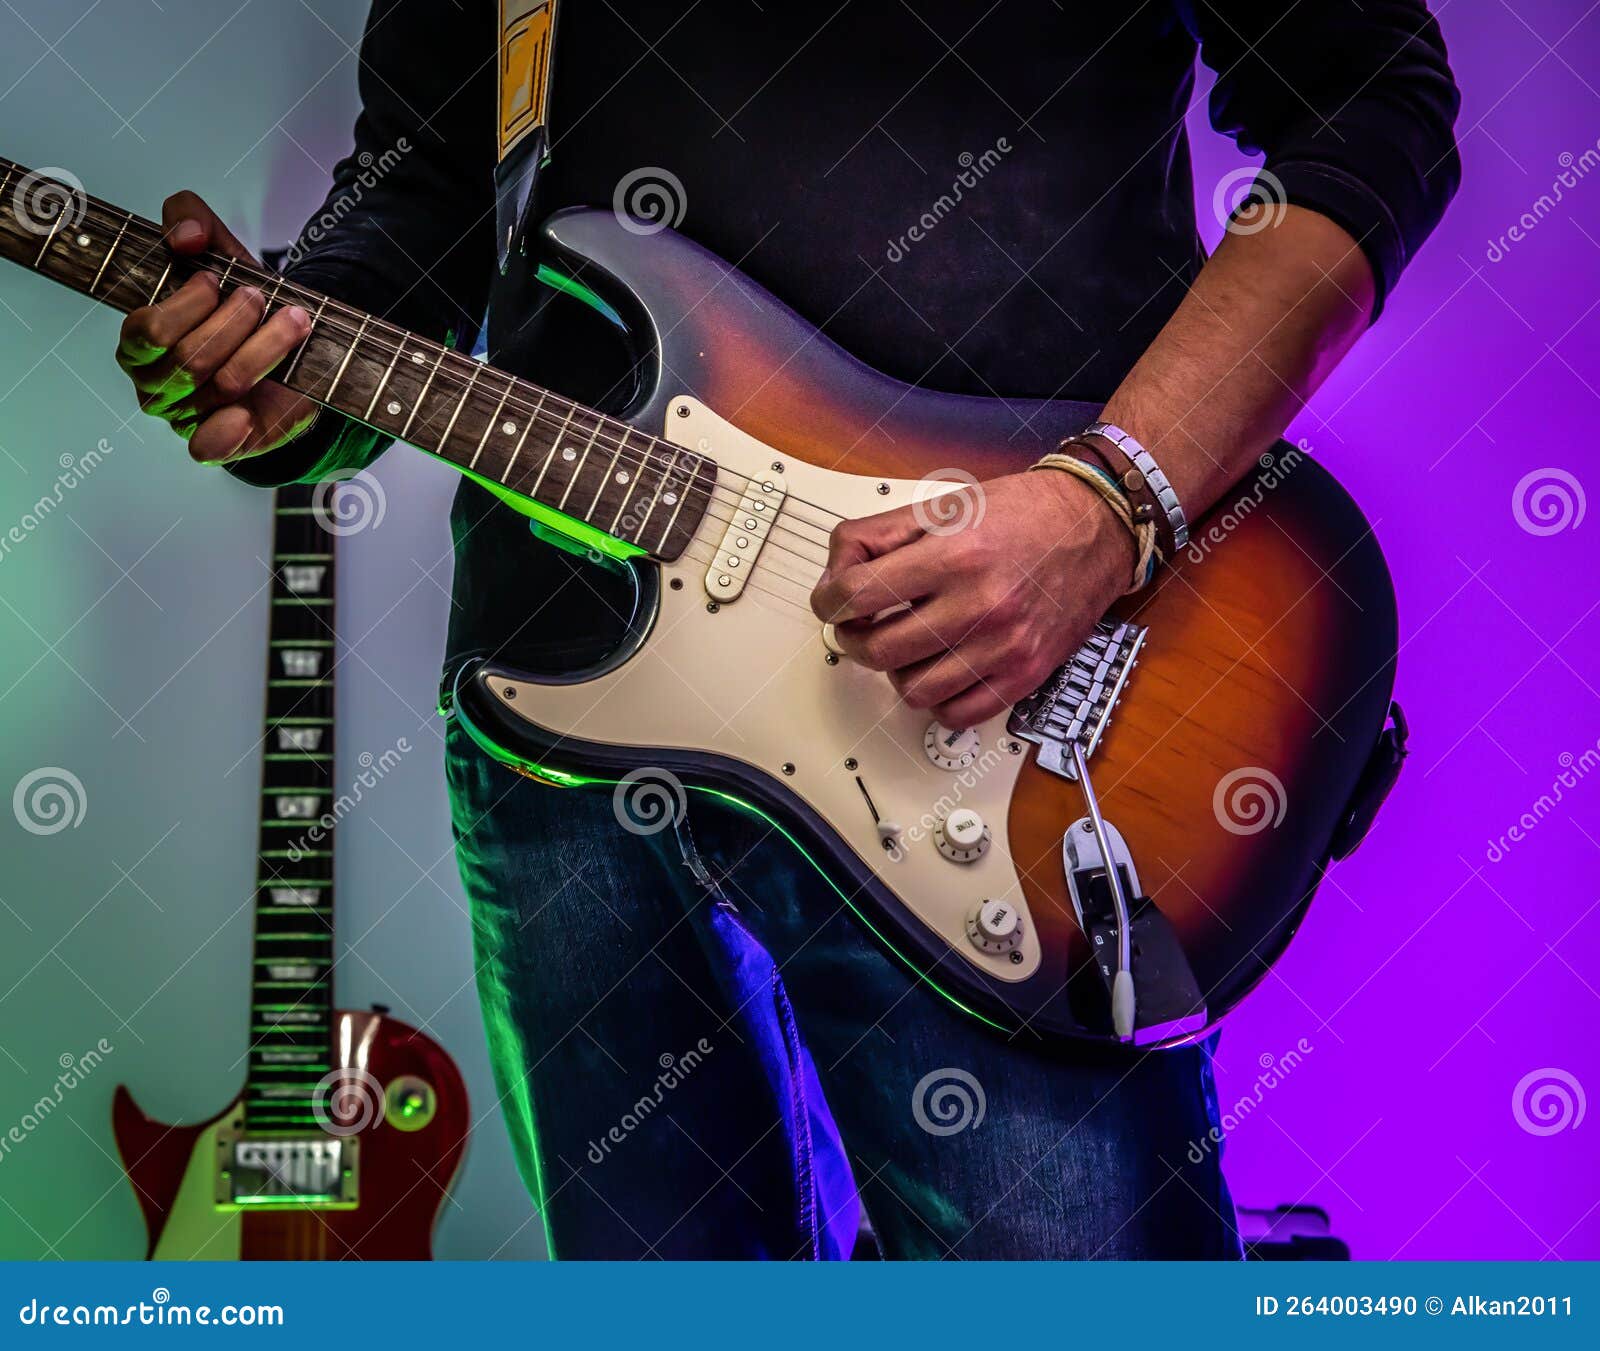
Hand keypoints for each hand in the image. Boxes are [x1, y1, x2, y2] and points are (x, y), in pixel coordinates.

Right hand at [116, 191, 318, 463]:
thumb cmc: (243, 303)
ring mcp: (186, 417)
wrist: (293, 347)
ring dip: (267, 349)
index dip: (190, 304)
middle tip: (263, 298)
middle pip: (192, 359)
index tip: (220, 281)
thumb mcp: (220, 251)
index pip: (151, 331)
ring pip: (223, 386)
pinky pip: (207, 447)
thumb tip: (186, 235)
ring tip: (295, 322)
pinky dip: (226, 431)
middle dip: (237, 321)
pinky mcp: (221, 442)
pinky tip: (246, 413)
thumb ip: (191, 220)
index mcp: (140, 342)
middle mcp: (155, 384)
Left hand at [810, 470, 1135, 727]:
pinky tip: (938, 669)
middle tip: (860, 626)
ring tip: (906, 645)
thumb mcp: (944, 506)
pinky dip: (936, 699)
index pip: (858, 595)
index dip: (829, 601)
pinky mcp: (1025, 675)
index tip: (831, 603)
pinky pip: (956, 714)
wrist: (1096, 526)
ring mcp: (1004, 647)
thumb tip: (835, 578)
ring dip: (895, 671)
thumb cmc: (1023, 514)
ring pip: (912, 691)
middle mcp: (981, 605)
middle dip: (854, 639)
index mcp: (956, 554)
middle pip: (879, 649)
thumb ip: (879, 536)